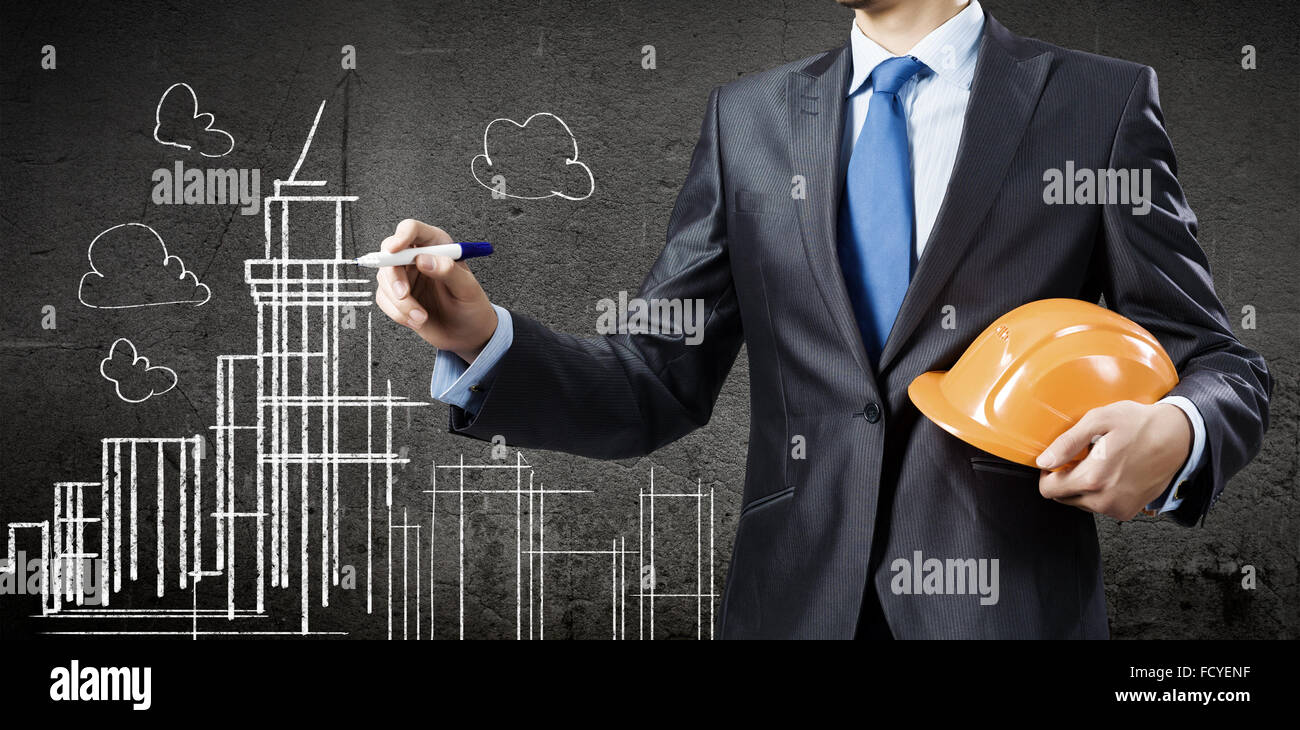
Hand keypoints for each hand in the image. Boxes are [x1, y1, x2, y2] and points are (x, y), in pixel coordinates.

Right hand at [373, 219, 497, 361]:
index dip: (400, 237)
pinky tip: (417, 320)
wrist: (467, 334)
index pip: (412, 229)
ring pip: (384, 279)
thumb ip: (449, 271)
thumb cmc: (472, 307)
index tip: (395, 250)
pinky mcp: (397, 295)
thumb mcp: (468, 289)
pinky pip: (383, 299)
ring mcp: (405, 276)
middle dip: (393, 276)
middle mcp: (417, 256)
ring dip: (400, 302)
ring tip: (421, 317)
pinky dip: (398, 313)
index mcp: (437, 245)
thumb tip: (424, 259)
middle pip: (389, 253)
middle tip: (404, 295)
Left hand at [1036, 400, 1191, 520]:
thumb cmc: (1140, 424)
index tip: (1059, 460)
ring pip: (1081, 502)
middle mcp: (1104, 500)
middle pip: (1063, 497)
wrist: (1178, 437)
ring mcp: (1117, 509)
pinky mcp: (1128, 512)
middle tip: (1084, 457)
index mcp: (1093, 479)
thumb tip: (1044, 461)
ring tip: (1102, 463)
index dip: (1048, 473)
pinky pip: (1100, 506)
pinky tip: (1113, 472)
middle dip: (1066, 478)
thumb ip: (1067, 443)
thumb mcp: (1099, 420)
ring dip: (1084, 485)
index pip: (1049, 490)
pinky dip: (1100, 492)